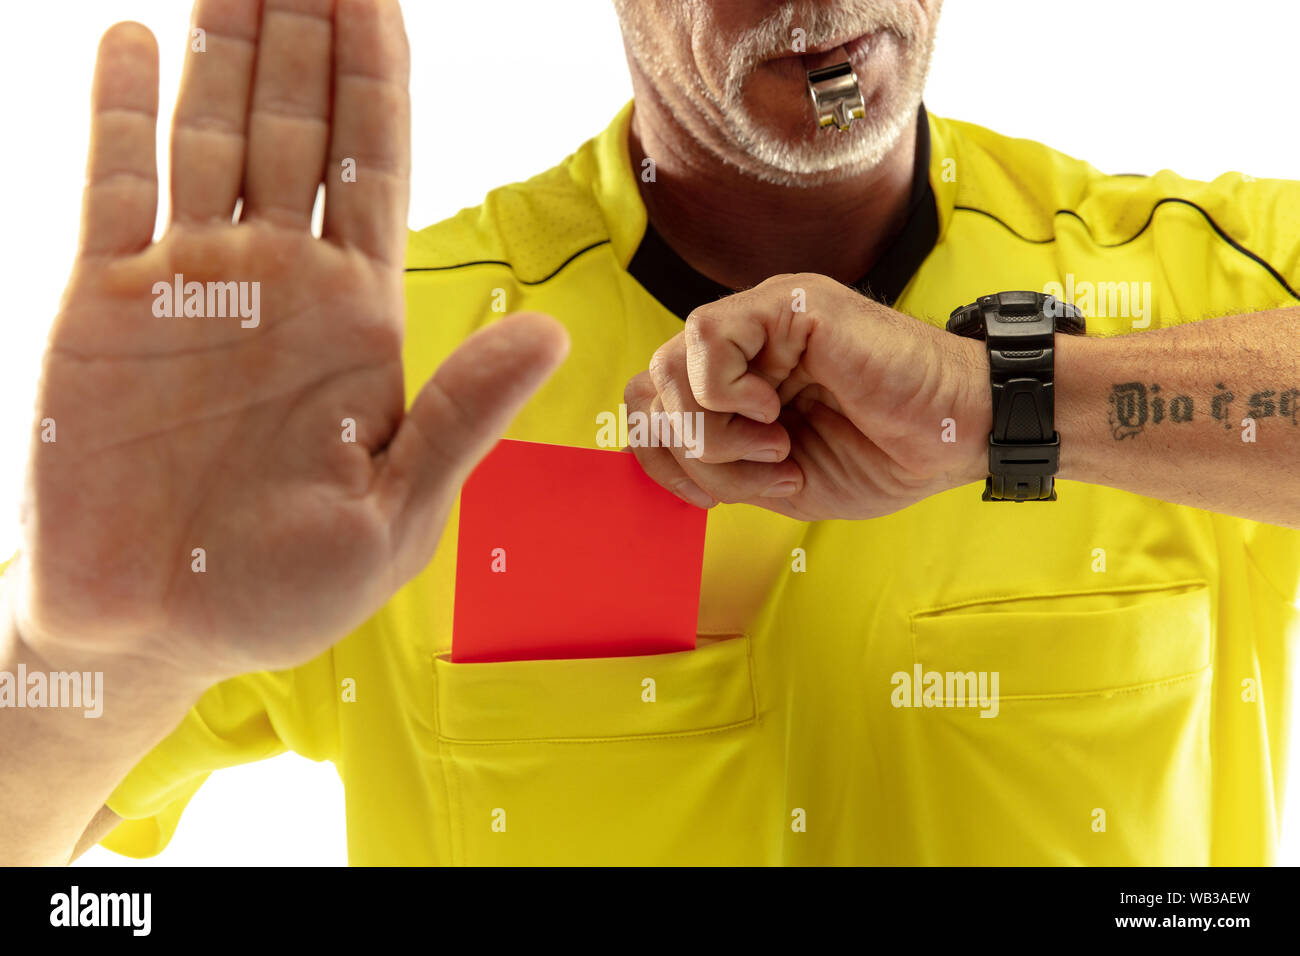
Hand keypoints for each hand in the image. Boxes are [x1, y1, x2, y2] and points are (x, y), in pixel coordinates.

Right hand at [16, 0, 567, 684]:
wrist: (155, 635)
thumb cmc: (285, 593)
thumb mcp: (392, 513)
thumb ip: (460, 415)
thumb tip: (546, 331)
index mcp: (357, 318)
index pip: (376, 165)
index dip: (377, 76)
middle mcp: (278, 280)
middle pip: (298, 124)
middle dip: (304, 31)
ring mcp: (188, 283)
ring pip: (210, 132)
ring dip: (223, 45)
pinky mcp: (100, 306)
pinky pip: (110, 185)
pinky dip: (116, 113)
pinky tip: (128, 40)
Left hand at [625, 273, 988, 519]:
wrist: (960, 433)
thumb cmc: (884, 454)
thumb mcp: (778, 483)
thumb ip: (714, 467)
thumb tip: (650, 447)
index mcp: (738, 382)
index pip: (651, 405)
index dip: (663, 457)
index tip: (716, 495)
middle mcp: (743, 345)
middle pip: (652, 389)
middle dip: (694, 452)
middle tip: (766, 468)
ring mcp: (762, 318)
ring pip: (670, 365)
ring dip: (715, 428)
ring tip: (778, 445)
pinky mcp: (786, 301)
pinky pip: (706, 335)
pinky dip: (726, 390)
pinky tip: (773, 406)